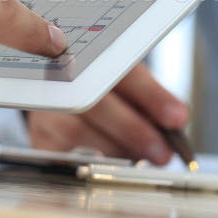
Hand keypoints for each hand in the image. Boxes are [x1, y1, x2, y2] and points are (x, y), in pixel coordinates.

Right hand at [27, 64, 189, 164]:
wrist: (56, 89)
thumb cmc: (104, 88)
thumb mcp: (128, 80)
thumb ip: (151, 97)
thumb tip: (178, 119)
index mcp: (93, 52)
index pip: (123, 71)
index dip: (152, 96)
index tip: (178, 118)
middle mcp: (64, 74)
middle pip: (97, 103)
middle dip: (135, 131)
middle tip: (163, 152)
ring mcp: (48, 105)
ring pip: (78, 130)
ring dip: (117, 149)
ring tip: (143, 158)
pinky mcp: (39, 135)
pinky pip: (62, 154)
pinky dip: (92, 162)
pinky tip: (113, 165)